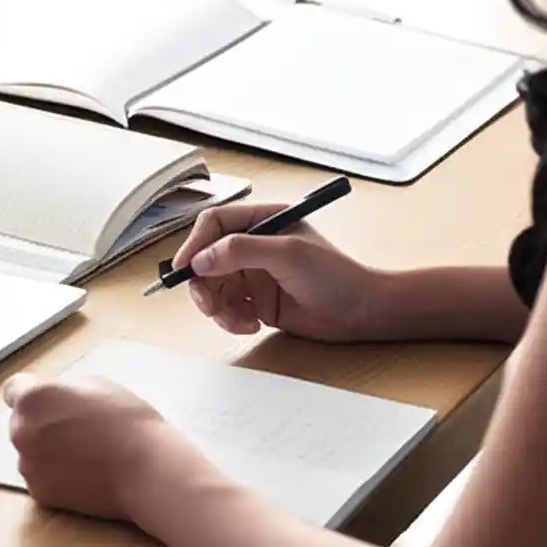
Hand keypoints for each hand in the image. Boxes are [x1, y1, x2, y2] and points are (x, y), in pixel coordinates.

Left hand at [2, 372, 196, 520]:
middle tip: (75, 427)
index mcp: (32, 399)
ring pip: (30, 450)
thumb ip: (63, 390)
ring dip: (46, 449)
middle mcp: (21, 431)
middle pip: (22, 421)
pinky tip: (83, 471)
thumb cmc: (126, 421)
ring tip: (83, 451)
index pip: (12, 390)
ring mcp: (28, 465)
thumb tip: (55, 398)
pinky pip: (41, 476)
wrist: (145, 469)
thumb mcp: (94, 384)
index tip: (45, 400)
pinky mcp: (40, 493)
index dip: (30, 392)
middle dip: (41, 422)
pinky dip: (55, 474)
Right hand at [171, 203, 383, 341]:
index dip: (195, 244)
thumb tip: (201, 259)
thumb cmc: (336, 276)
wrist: (362, 313)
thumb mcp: (288, 254)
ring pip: (213, 287)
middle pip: (206, 258)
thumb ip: (242, 250)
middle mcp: (254, 245)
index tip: (185, 268)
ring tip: (235, 320)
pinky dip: (230, 319)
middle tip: (208, 305)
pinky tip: (251, 325)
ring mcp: (254, 274)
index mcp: (262, 221)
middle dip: (203, 283)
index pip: (214, 224)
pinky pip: (226, 308)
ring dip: (217, 306)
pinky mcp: (256, 301)